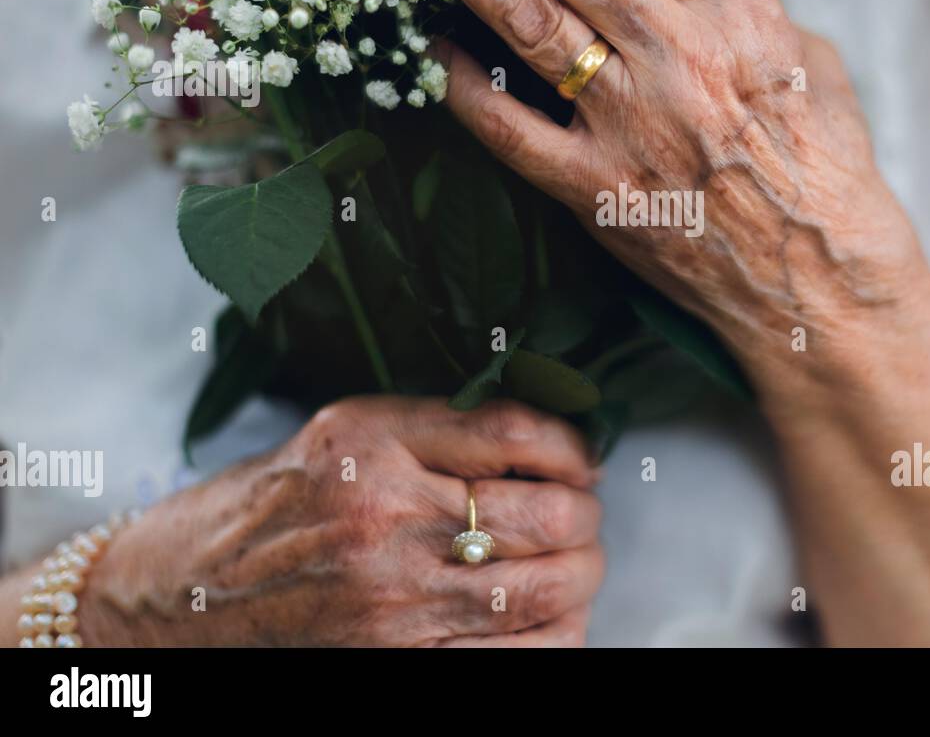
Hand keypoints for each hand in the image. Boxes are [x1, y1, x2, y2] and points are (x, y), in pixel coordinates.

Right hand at [77, 397, 603, 645]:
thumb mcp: (347, 432)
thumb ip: (443, 426)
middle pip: (554, 517)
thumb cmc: (269, 507)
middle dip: (585, 515)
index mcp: (373, 447)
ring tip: (566, 561)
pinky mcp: (403, 666)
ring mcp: (396, 605)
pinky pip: (527, 656)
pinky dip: (558, 632)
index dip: (573, 447)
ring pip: (554, 590)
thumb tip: (550, 438)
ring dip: (581, 573)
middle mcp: (387, 523)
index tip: (580, 459)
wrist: (181, 600)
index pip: (519, 435)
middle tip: (578, 512)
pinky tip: (541, 612)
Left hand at [389, 0, 923, 378]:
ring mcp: (631, 124)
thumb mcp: (812, 64)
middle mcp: (678, 55)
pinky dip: (465, 86)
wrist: (822, 285)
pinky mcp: (597, 191)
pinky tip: (435, 49)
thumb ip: (742, 10)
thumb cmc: (826, 173)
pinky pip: (510, 129)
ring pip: (524, 19)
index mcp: (736, 12)